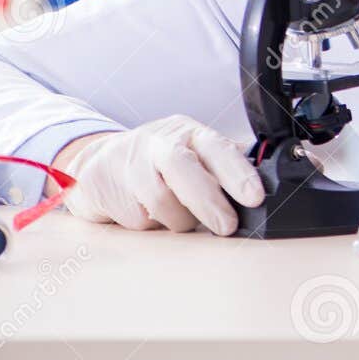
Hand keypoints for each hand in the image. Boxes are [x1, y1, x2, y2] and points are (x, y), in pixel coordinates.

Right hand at [57, 116, 265, 235]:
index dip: (238, 173)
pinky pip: (135, 218)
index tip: (255, 197)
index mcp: (189, 133)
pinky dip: (149, 224)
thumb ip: (222, 169)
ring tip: (178, 216)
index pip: (218, 148)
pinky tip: (145, 211)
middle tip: (226, 226)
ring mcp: (128, 161)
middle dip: (208, 202)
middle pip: (183, 168)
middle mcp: (158, 142)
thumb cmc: (158, 160)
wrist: (98, 159)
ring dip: (177, 219)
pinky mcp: (101, 182)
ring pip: (160, 201)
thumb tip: (260, 189)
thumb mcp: (194, 154)